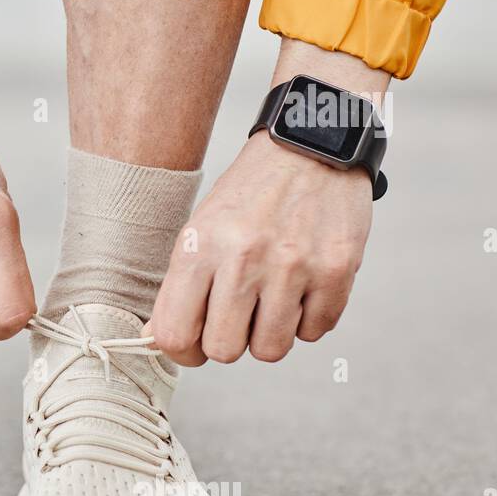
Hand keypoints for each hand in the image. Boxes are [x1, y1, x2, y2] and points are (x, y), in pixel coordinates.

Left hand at [147, 39, 389, 365]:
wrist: (310, 144)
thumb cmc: (248, 196)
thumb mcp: (200, 228)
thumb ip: (180, 286)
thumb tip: (159, 339)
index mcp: (200, 247)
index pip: (174, 334)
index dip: (183, 349)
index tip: (194, 339)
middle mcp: (243, 258)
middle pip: (224, 351)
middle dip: (230, 342)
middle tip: (238, 316)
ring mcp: (293, 266)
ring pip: (271, 350)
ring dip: (270, 333)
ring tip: (271, 299)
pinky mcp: (337, 270)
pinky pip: (315, 332)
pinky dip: (308, 319)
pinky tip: (303, 286)